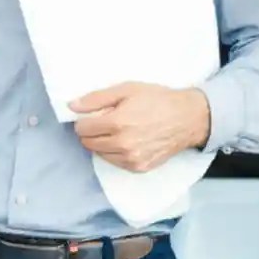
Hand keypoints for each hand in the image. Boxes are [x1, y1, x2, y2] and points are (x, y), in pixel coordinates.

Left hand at [69, 82, 210, 172]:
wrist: (187, 118)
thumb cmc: (157, 99)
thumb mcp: (126, 89)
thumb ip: (96, 98)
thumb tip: (72, 106)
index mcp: (117, 123)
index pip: (82, 129)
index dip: (84, 120)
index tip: (92, 115)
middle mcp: (122, 144)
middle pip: (88, 143)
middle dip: (91, 132)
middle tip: (104, 122)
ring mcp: (131, 159)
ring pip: (100, 154)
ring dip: (102, 143)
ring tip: (117, 131)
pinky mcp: (139, 168)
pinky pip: (115, 163)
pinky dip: (114, 153)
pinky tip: (126, 141)